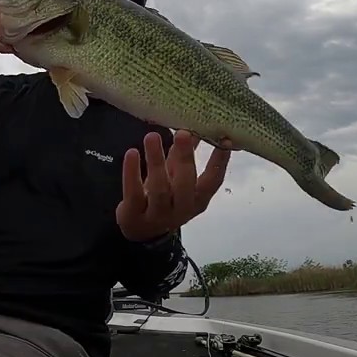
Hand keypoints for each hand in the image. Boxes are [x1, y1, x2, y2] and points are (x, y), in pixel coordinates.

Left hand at [116, 130, 232, 241]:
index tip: (225, 140)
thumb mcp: (176, 178)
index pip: (213, 181)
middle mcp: (181, 209)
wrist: (139, 230)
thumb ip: (184, 156)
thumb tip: (195, 126)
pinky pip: (134, 192)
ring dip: (157, 161)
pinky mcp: (134, 214)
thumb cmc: (163, 198)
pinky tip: (132, 153)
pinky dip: (132, 173)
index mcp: (197, 199)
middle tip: (183, 133)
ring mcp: (157, 214)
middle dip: (185, 158)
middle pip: (186, 184)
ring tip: (152, 136)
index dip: (220, 162)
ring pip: (160, 189)